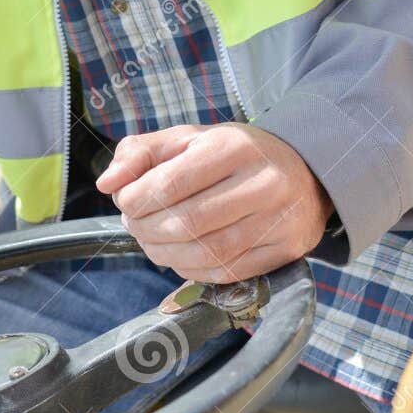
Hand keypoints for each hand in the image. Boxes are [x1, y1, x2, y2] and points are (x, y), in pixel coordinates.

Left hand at [96, 123, 332, 282]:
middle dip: (146, 229)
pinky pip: (227, 273)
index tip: (125, 201)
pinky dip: (191, 270)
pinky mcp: (287, 250)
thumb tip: (108, 183)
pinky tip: (179, 256)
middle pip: (186, 223)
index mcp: (233, 147)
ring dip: (164, 254)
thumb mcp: (187, 139)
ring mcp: (279, 220)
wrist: (305, 168)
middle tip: (135, 224)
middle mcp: (262, 183)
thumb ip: (140, 153)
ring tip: (152, 241)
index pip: (170, 183)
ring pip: (206, 253)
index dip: (135, 200)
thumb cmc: (234, 153)